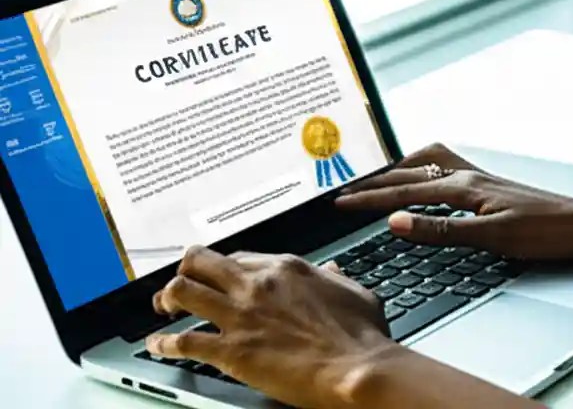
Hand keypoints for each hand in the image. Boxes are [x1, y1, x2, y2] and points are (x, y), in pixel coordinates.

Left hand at [147, 247, 404, 408]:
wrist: (356, 368)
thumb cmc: (361, 336)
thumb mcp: (354, 293)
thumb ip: (335, 278)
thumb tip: (331, 270)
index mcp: (287, 268)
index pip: (239, 256)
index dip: (223, 265)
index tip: (219, 273)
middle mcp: (257, 285)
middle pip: (201, 262)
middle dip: (186, 269)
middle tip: (182, 282)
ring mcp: (240, 316)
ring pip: (182, 292)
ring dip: (167, 299)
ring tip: (163, 308)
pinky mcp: (230, 350)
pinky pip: (183, 342)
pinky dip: (164, 344)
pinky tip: (157, 347)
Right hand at [334, 143, 572, 259]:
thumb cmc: (545, 233)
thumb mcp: (490, 238)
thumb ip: (441, 230)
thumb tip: (396, 221)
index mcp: (465, 186)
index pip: (405, 191)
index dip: (369, 199)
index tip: (339, 203)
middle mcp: (470, 175)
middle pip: (410, 172)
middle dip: (374, 181)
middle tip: (343, 190)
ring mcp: (480, 178)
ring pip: (427, 162)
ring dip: (396, 169)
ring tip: (372, 178)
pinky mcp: (490, 185)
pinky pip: (444, 167)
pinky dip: (421, 170)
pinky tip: (421, 180)